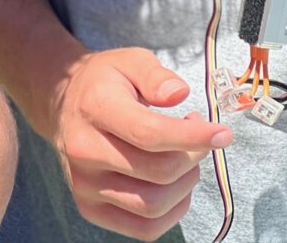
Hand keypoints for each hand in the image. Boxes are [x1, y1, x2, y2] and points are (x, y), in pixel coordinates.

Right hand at [47, 47, 230, 240]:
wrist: (64, 106)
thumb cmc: (104, 83)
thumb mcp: (129, 61)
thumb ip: (155, 74)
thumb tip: (179, 93)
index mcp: (94, 108)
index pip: (149, 134)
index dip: (193, 137)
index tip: (222, 133)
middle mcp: (83, 151)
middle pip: (158, 173)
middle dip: (193, 157)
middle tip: (200, 139)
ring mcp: (84, 185)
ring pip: (153, 205)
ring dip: (185, 185)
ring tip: (186, 158)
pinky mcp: (90, 209)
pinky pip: (144, 229)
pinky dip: (172, 212)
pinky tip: (175, 185)